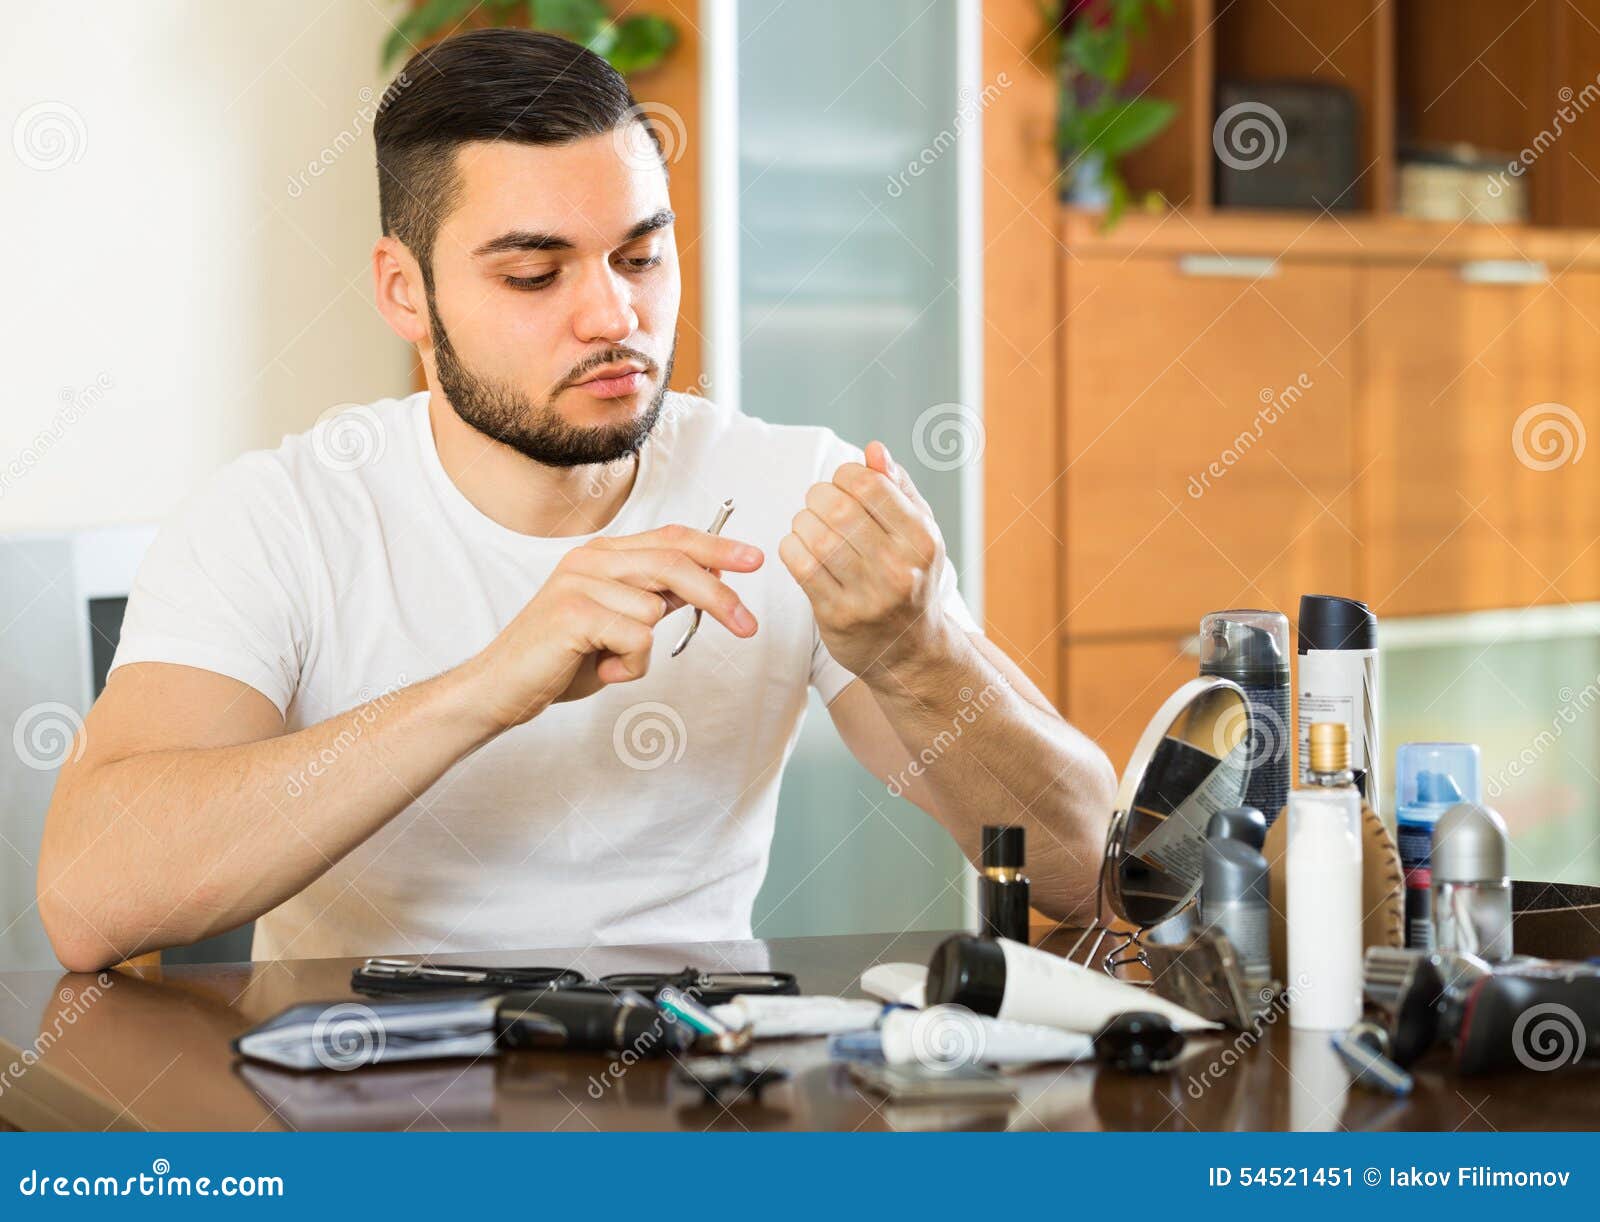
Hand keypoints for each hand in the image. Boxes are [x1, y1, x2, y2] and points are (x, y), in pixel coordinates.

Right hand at [470, 525, 762, 726]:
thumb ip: (651, 600)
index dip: (715, 547)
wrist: (500, 688)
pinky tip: (600, 669)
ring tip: (610, 661)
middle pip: (673, 563)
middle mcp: (590, 560)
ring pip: (654, 611)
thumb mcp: (617, 624)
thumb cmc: (560, 659)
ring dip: (643, 652)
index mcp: (602, 555)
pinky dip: (629, 666)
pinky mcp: (573, 613)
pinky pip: (637, 640)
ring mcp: (579, 582)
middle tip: (748, 625)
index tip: (754, 559)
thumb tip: (705, 583)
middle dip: (718, 595)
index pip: (670, 538)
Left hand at [780, 441, 950, 679]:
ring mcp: (868, 596)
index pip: (868, 484)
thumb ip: (898, 488)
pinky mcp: (837, 616)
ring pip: (815, 536)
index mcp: (921, 539)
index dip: (844, 475)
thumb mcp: (920, 534)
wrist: (910, 651)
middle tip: (818, 503)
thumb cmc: (912, 580)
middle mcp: (899, 568)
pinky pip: (800, 566)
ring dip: (802, 522)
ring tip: (809, 526)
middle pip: (838, 507)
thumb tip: (873, 450)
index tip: (842, 485)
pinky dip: (792, 548)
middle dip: (819, 496)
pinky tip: (801, 549)